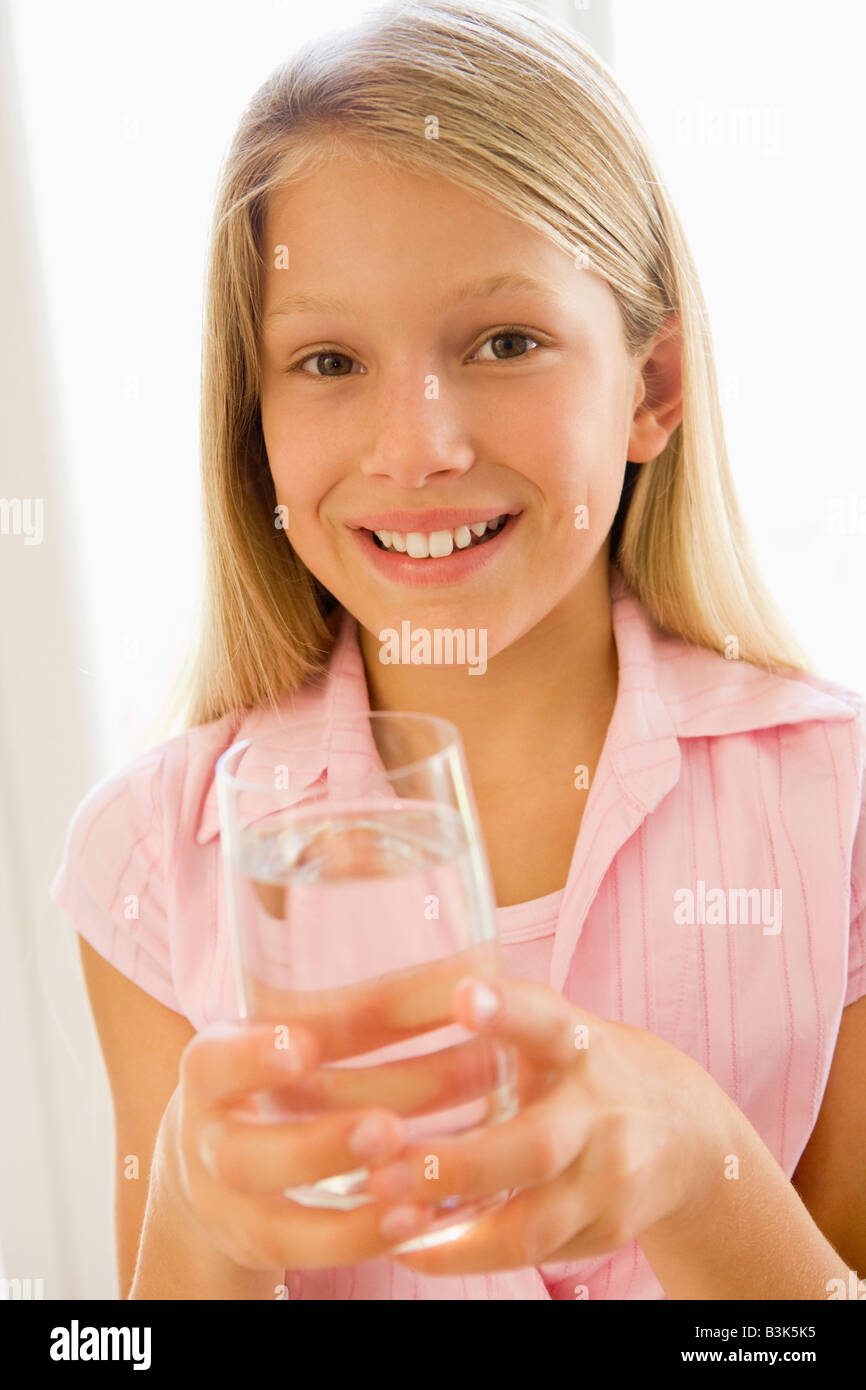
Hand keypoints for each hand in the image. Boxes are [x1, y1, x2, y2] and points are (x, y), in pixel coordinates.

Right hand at [153, 1018, 436, 1270]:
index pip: (217, 1061)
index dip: (254, 1056)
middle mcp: (207, 1141)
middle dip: (318, 1145)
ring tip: (417, 1184)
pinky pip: (306, 1256)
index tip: (303, 1045)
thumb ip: (357, 1008)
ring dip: (349, 1211)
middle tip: (387, 1129)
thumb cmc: (280, 1068)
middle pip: (244, 1156)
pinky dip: (362, 1239)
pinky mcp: (263, 1245)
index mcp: (210, 1067)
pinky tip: (419, 1217)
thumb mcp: (293, 1028)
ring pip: (273, 1224)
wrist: (218, 1151)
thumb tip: (475, 963)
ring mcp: (228, 1206)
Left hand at [364, 976, 733, 1273]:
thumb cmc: (584, 1068)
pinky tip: (412, 1248)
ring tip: (384, 1218)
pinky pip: (532, 1253)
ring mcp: (610, 1180)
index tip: (465, 996)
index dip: (507, 1009)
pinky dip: (469, 1254)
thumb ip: (495, 1018)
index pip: (547, 1021)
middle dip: (459, 1164)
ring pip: (533, 1220)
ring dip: (454, 1229)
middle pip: (536, 1147)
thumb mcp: (555, 1028)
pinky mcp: (605, 1231)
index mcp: (580, 1044)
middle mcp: (601, 1112)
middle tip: (383, 1171)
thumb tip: (382, 997)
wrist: (688, 1132)